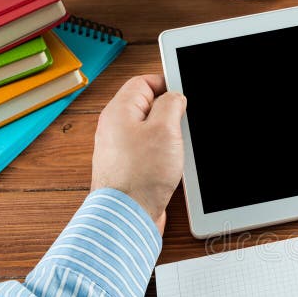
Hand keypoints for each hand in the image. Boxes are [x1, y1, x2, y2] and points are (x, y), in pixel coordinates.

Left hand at [91, 74, 186, 232]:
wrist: (128, 215)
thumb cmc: (141, 176)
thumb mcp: (165, 130)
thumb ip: (171, 105)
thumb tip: (175, 96)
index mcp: (119, 111)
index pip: (143, 81)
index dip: (166, 83)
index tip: (183, 92)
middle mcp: (114, 128)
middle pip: (146, 106)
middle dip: (168, 113)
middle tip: (182, 124)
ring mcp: (119, 149)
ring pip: (148, 130)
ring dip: (166, 136)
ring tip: (176, 149)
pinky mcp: (127, 168)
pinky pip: (147, 151)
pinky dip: (161, 154)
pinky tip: (170, 165)